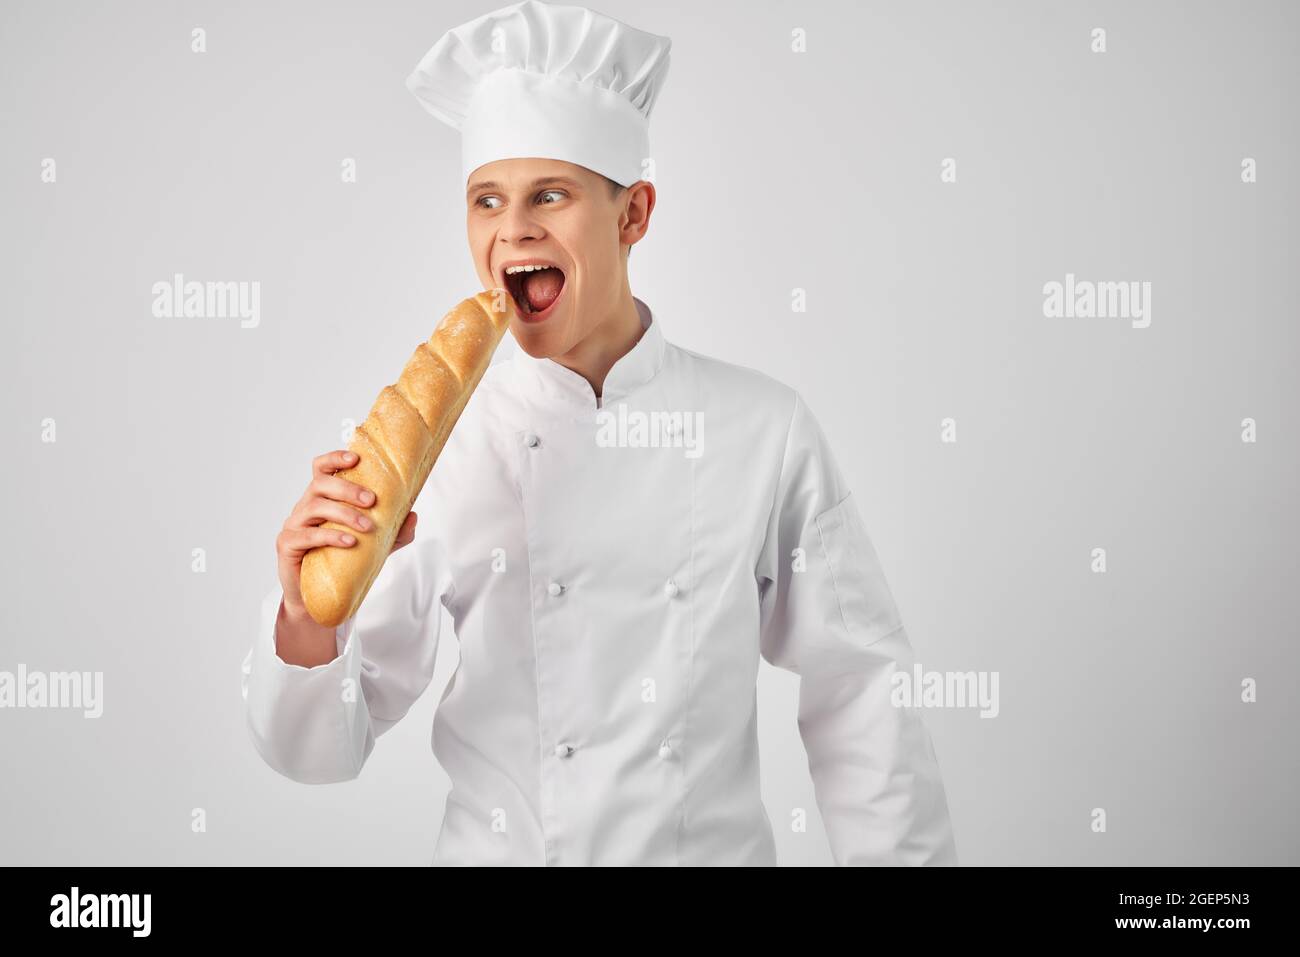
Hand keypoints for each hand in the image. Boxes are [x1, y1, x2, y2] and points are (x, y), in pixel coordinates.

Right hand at [275, 449, 417, 619]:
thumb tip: (414, 515)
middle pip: (320, 484)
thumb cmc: (343, 563)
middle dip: (347, 489)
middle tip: (372, 500)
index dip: (334, 458)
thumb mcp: (376, 547)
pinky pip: (307, 536)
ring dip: (344, 514)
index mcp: (323, 499)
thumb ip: (395, 532)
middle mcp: (306, 507)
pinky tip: (350, 542)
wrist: (319, 596)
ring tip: (367, 527)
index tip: (355, 459)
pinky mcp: (288, 545)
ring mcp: (294, 525)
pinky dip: (331, 537)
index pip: (321, 469)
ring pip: (315, 507)